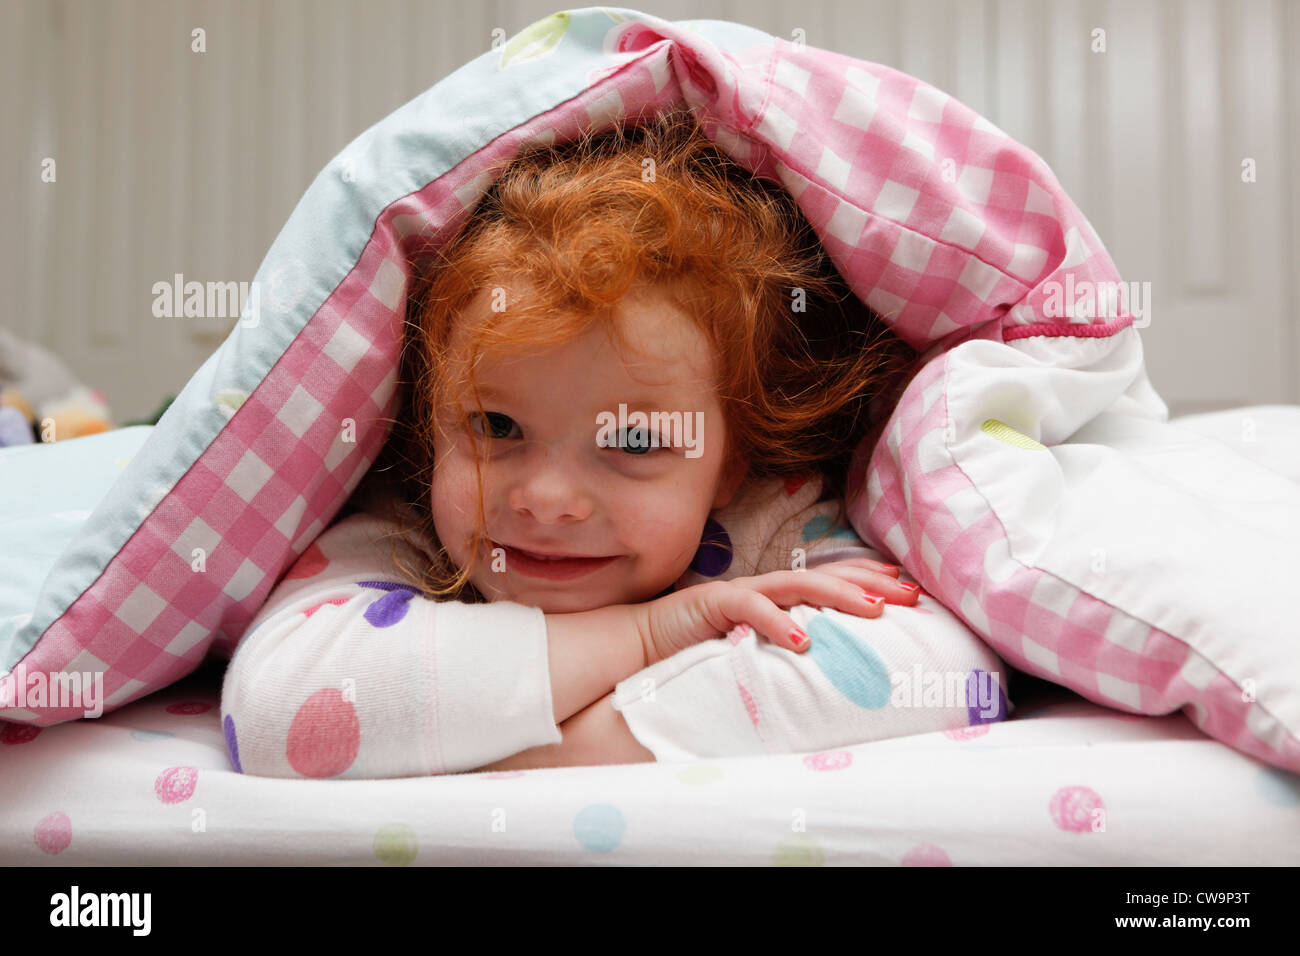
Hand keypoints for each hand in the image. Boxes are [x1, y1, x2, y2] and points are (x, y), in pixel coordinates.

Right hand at [635, 558, 918, 666]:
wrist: (639, 647)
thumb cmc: (698, 654)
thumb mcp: (756, 655)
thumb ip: (789, 655)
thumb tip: (836, 675)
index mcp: (778, 598)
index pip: (831, 579)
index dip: (870, 577)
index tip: (910, 587)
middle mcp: (765, 589)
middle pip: (826, 575)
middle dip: (870, 582)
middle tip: (910, 594)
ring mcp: (742, 592)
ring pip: (798, 584)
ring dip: (838, 595)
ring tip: (872, 611)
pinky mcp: (714, 603)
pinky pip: (751, 607)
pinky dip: (778, 622)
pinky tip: (804, 640)